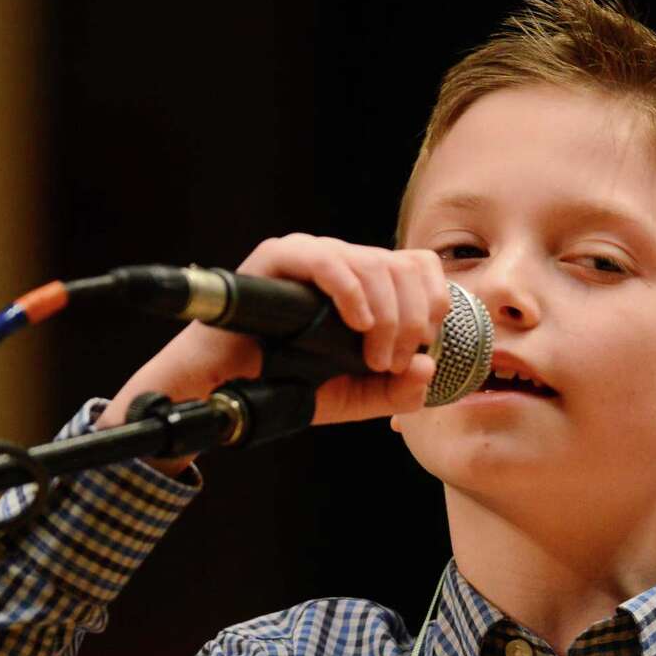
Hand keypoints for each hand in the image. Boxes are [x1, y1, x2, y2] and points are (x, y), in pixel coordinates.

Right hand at [95, 235, 450, 468]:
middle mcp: (340, 265)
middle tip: (393, 363)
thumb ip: (392, 392)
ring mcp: (308, 258)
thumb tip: (427, 369)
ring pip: (373, 263)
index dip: (434, 304)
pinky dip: (351, 291)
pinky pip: (323, 257)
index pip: (419, 268)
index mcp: (362, 288)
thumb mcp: (351, 398)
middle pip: (404, 266)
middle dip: (413, 319)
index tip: (423, 351)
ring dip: (387, 316)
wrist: (221, 394)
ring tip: (373, 358)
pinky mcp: (275, 260)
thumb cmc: (282, 387)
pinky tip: (358, 326)